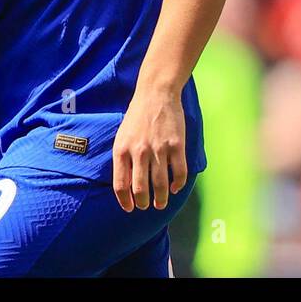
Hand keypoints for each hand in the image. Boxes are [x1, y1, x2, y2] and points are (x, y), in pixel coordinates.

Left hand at [112, 84, 187, 211]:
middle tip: (146, 206)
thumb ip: (123, 159)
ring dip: (161, 199)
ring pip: (160, 185)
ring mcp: (159, 149)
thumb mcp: (121, 136)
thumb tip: (126, 185)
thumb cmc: (137, 116)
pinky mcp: (177, 146)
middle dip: (143, 203)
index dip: (125, 201)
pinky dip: (178, 185)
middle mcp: (139, 152)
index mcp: (122, 150)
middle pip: (140, 189)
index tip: (130, 208)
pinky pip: (179, 173)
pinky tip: (176, 188)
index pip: (121, 185)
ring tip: (161, 203)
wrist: (156, 94)